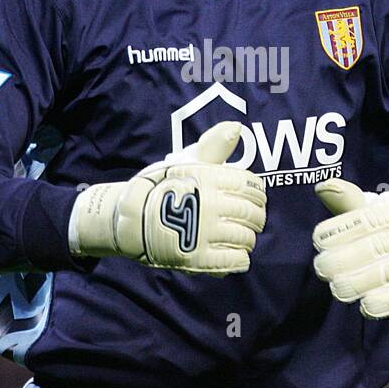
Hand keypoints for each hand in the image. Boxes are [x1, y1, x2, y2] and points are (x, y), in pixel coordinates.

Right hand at [70, 121, 266, 274]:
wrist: (131, 216)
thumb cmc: (162, 185)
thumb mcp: (186, 160)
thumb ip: (214, 145)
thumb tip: (236, 127)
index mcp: (209, 179)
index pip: (250, 186)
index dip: (258, 193)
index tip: (255, 197)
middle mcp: (210, 205)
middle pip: (251, 214)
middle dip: (256, 217)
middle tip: (252, 220)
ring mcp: (204, 233)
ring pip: (245, 238)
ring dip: (248, 238)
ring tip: (241, 237)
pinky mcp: (198, 258)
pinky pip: (233, 260)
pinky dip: (240, 258)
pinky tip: (237, 254)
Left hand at [312, 179, 388, 317]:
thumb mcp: (373, 209)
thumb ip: (347, 200)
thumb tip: (321, 187)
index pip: (364, 221)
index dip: (338, 231)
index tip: (318, 240)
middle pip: (372, 249)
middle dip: (340, 260)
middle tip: (321, 267)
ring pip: (383, 275)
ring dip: (355, 284)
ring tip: (337, 286)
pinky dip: (381, 304)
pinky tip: (364, 305)